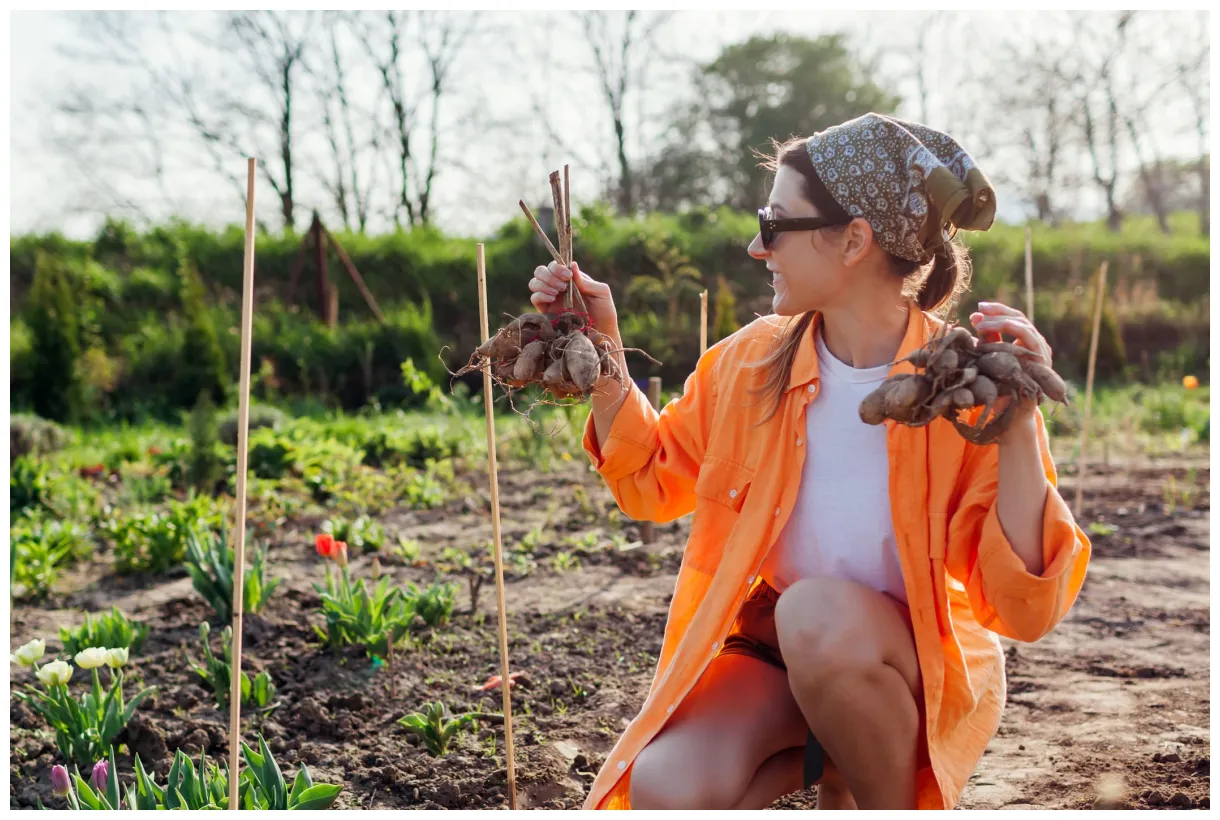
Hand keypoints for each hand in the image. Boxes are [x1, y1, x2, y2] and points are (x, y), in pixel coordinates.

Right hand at [528, 260, 618, 334]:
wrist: (600, 334)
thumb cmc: (604, 312)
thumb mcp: (602, 293)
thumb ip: (587, 281)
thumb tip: (572, 265)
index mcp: (571, 279)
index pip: (556, 265)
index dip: (558, 266)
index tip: (568, 276)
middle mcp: (558, 286)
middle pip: (541, 271)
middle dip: (549, 274)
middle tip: (563, 285)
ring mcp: (551, 298)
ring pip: (534, 282)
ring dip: (544, 283)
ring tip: (558, 292)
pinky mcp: (546, 311)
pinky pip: (534, 298)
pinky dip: (540, 294)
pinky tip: (552, 298)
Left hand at [970, 301, 1052, 433]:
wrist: (1011, 417)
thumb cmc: (1000, 389)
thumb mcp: (991, 359)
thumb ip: (988, 340)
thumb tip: (975, 317)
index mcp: (1027, 343)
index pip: (1015, 319)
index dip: (998, 311)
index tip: (979, 307)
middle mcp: (1037, 348)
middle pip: (1021, 320)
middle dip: (998, 314)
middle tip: (978, 313)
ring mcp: (1041, 356)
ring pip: (1025, 329)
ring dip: (1001, 323)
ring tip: (981, 324)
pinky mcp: (1041, 366)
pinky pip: (1029, 345)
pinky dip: (1011, 336)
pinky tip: (994, 335)